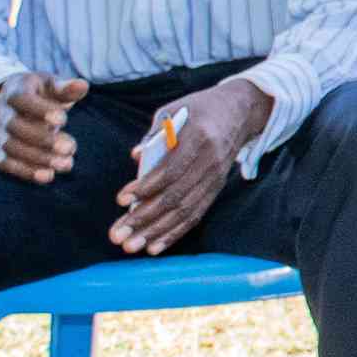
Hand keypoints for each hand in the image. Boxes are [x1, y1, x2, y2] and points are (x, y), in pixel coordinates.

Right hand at [0, 71, 86, 182]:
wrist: (12, 102)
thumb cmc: (39, 92)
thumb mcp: (51, 84)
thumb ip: (65, 88)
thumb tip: (82, 85)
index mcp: (14, 91)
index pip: (22, 100)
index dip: (40, 110)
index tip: (63, 120)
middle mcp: (1, 112)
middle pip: (15, 127)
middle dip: (43, 139)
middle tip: (70, 148)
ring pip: (10, 147)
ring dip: (38, 158)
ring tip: (66, 164)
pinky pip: (6, 163)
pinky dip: (25, 171)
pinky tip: (49, 176)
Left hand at [112, 81, 267, 253]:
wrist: (239, 112)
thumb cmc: (198, 110)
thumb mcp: (173, 110)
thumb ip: (154, 133)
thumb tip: (136, 157)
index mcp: (199, 138)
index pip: (172, 169)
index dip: (146, 187)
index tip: (121, 200)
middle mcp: (210, 162)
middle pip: (176, 196)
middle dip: (144, 218)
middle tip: (118, 235)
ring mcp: (215, 178)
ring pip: (185, 211)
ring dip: (156, 232)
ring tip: (131, 246)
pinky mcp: (216, 188)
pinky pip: (196, 215)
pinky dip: (175, 232)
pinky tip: (155, 246)